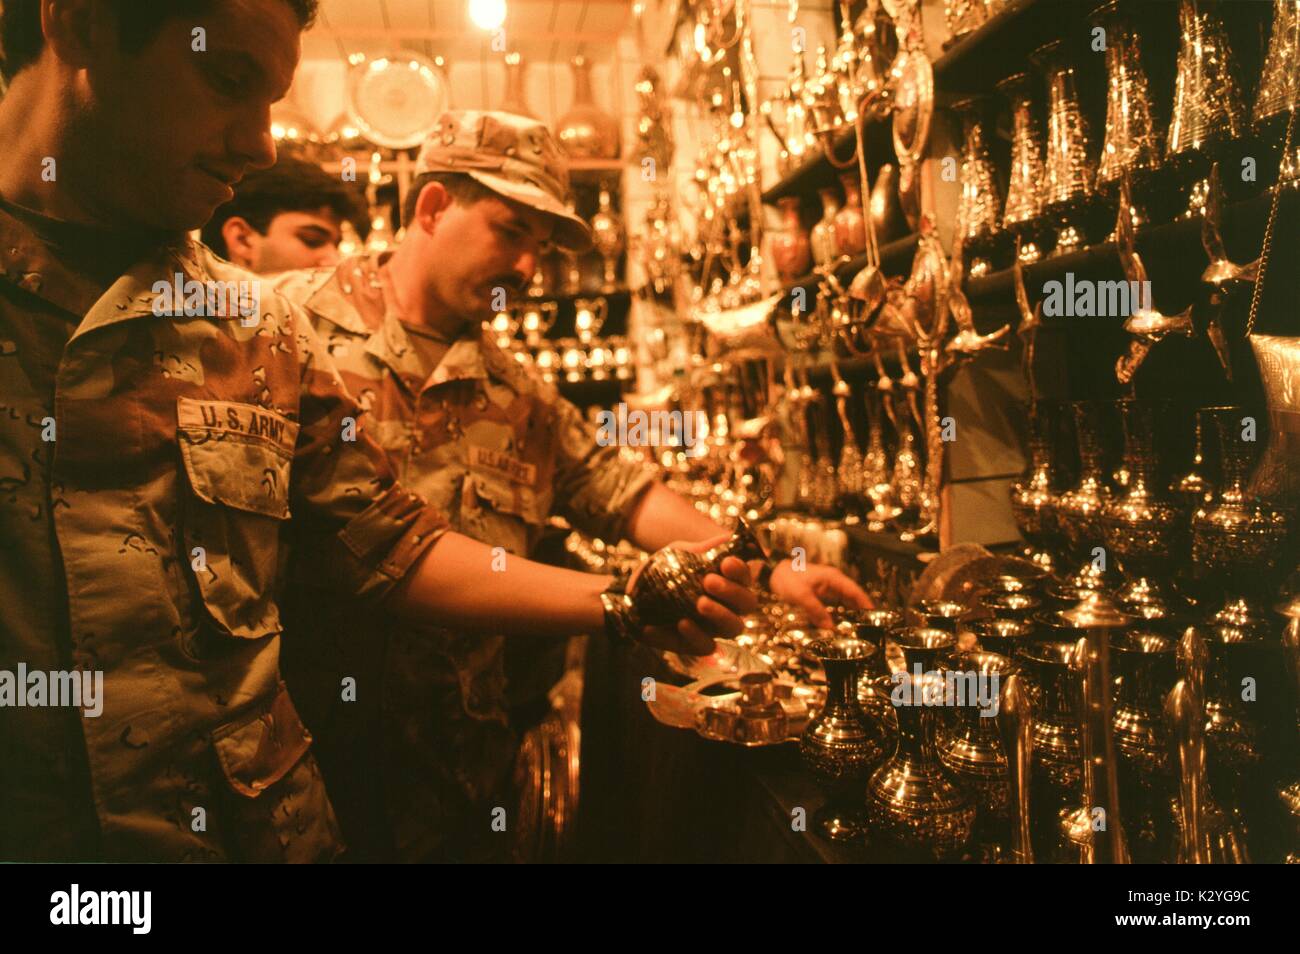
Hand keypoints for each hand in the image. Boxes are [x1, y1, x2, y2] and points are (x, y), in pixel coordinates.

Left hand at [627, 535, 756, 655]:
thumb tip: (726, 537)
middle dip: (731, 591)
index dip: (740, 571)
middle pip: (747, 604)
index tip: (726, 562)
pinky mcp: (694, 644)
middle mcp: (728, 607)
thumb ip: (702, 550)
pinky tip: (678, 623)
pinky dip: (691, 636)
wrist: (635, 593)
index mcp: (729, 583)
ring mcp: (713, 627)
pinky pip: (703, 647)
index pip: (745, 578)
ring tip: (699, 603)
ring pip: (732, 629)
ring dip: (719, 615)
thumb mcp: (681, 554)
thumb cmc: (666, 570)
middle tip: (708, 581)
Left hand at [768, 560, 871, 628]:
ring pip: (842, 602)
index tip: (875, 615)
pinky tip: (838, 625)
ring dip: (849, 613)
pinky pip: (832, 605)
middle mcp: (832, 582)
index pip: (854, 591)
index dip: (865, 603)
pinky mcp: (819, 594)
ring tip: (856, 628)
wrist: (771, 574)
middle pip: (851, 597)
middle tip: (868, 627)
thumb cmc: (786, 579)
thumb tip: (831, 627)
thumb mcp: (801, 595)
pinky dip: (837, 614)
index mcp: (832, 578)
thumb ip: (816, 611)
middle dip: (859, 610)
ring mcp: (825, 588)